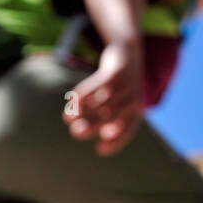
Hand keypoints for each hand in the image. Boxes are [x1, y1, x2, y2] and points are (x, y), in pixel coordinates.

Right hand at [64, 41, 143, 156]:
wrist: (128, 53)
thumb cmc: (118, 87)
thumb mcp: (115, 103)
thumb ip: (101, 117)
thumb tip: (80, 132)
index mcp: (136, 113)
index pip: (128, 131)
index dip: (115, 142)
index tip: (99, 149)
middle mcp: (134, 101)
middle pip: (113, 117)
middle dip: (94, 126)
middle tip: (76, 133)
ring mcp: (126, 86)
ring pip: (104, 101)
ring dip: (84, 110)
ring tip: (67, 118)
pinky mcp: (116, 72)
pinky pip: (100, 84)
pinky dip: (86, 92)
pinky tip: (72, 99)